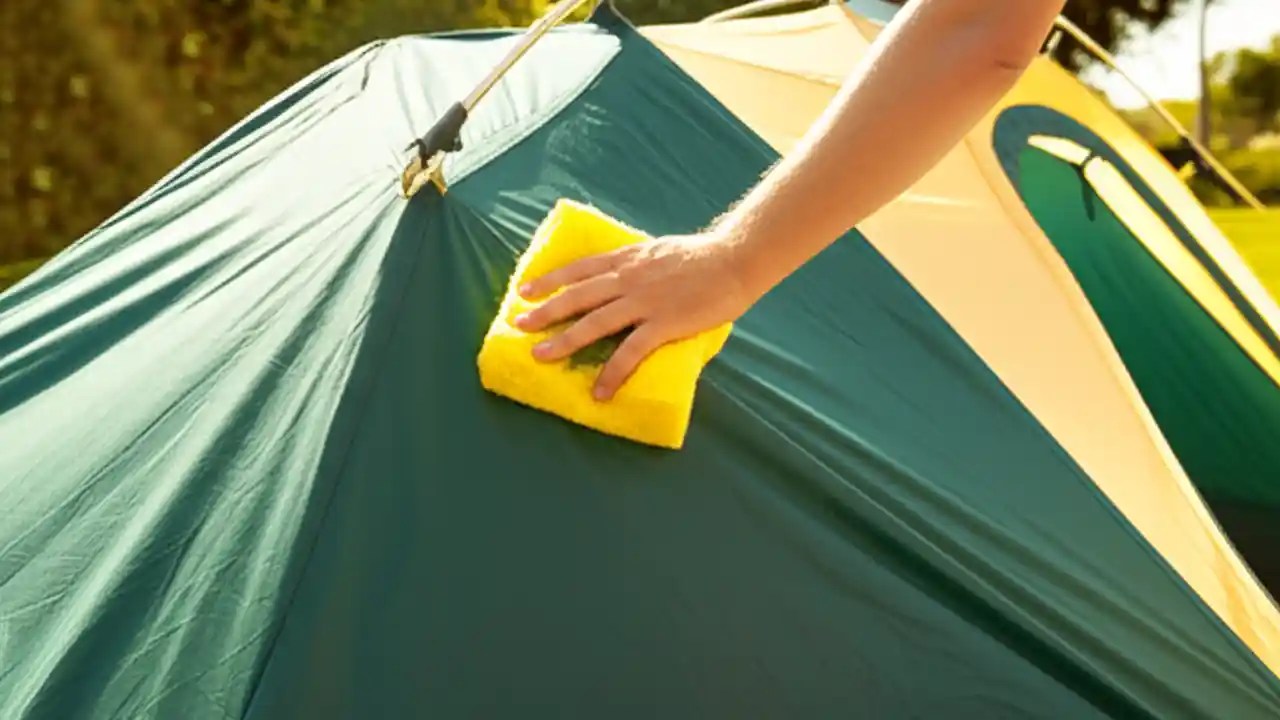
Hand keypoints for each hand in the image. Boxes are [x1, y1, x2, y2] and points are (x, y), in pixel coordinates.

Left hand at [514, 231, 759, 400]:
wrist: (735, 260)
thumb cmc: (703, 258)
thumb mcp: (659, 251)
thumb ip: (637, 264)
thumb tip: (622, 278)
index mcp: (628, 259)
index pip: (580, 268)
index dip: (550, 279)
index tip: (524, 289)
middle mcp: (629, 278)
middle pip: (578, 295)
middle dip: (545, 310)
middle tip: (519, 324)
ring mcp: (644, 302)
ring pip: (594, 322)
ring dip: (564, 340)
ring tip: (540, 356)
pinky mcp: (663, 324)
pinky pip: (630, 352)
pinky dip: (612, 373)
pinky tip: (599, 391)